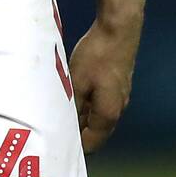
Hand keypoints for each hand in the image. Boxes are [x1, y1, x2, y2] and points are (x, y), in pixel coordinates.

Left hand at [68, 3, 143, 153]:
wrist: (119, 29)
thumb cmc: (97, 56)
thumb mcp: (77, 82)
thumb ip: (73, 107)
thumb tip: (65, 125)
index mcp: (108, 114)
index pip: (91, 143)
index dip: (74, 147)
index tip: (56, 143)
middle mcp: (118, 109)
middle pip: (96, 131)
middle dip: (77, 132)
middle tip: (55, 128)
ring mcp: (121, 95)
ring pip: (98, 115)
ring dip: (82, 115)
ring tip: (61, 110)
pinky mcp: (119, 82)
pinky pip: (102, 101)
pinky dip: (88, 103)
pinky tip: (75, 93)